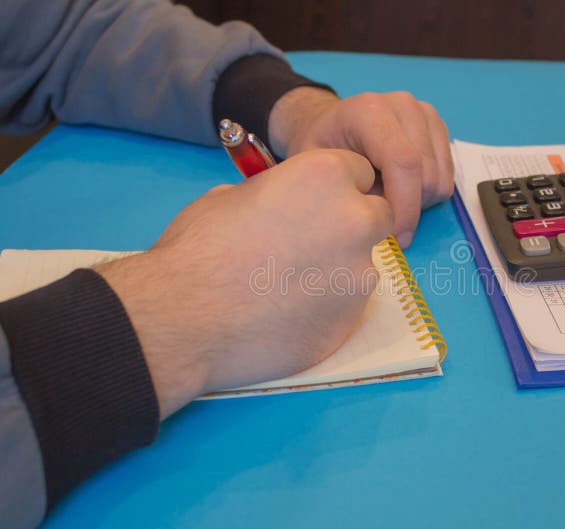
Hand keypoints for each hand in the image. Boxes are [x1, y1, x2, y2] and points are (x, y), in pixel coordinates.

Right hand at [95, 150, 391, 417]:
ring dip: (340, 270)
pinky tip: (290, 315)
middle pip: (379, 215)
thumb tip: (277, 205)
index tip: (318, 204)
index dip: (339, 187)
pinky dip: (329, 307)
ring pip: (364, 265)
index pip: (361, 171)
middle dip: (355, 224)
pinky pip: (349, 305)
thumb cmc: (198, 248)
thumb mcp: (230, 196)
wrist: (185, 318)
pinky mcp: (352, 320)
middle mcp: (355, 220)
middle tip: (315, 243)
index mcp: (326, 177)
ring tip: (291, 288)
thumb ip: (274, 196)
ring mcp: (359, 274)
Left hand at [268, 88, 454, 247]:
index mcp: (369, 110)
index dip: (404, 207)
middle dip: (409, 210)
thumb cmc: (321, 150)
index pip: (403, 162)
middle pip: (426, 175)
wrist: (329, 125)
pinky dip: (428, 194)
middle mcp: (403, 105)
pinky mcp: (437, 127)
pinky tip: (401, 188)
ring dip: (419, 203)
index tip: (394, 238)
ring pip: (440, 180)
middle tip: (381, 219)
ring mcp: (424, 113)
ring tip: (387, 198)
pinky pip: (447, 177)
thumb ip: (345, 190)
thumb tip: (378, 223)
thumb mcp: (317, 170)